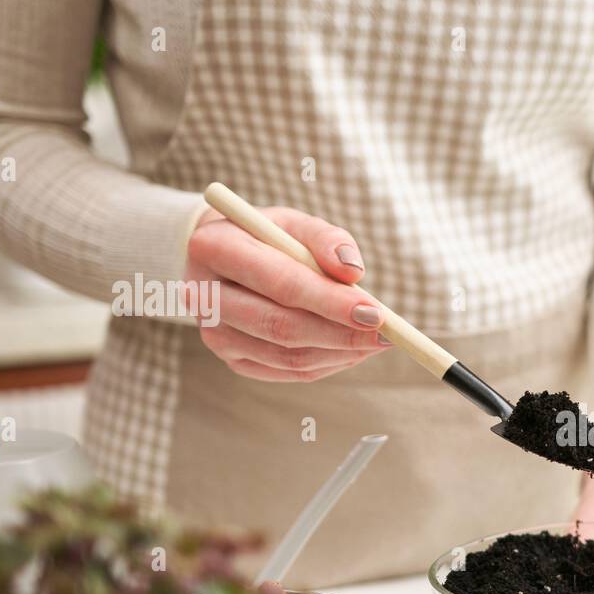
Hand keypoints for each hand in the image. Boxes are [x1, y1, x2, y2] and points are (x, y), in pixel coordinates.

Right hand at [185, 206, 391, 381]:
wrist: (221, 260)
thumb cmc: (266, 236)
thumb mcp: (294, 223)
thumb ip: (327, 239)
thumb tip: (353, 271)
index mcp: (215, 248)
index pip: (280, 283)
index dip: (330, 302)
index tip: (376, 312)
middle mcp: (205, 296)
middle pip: (281, 327)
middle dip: (342, 334)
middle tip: (388, 335)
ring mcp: (215, 334)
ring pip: (288, 356)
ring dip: (341, 352)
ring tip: (377, 341)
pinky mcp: (231, 359)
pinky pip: (288, 371)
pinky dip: (328, 363)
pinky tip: (352, 349)